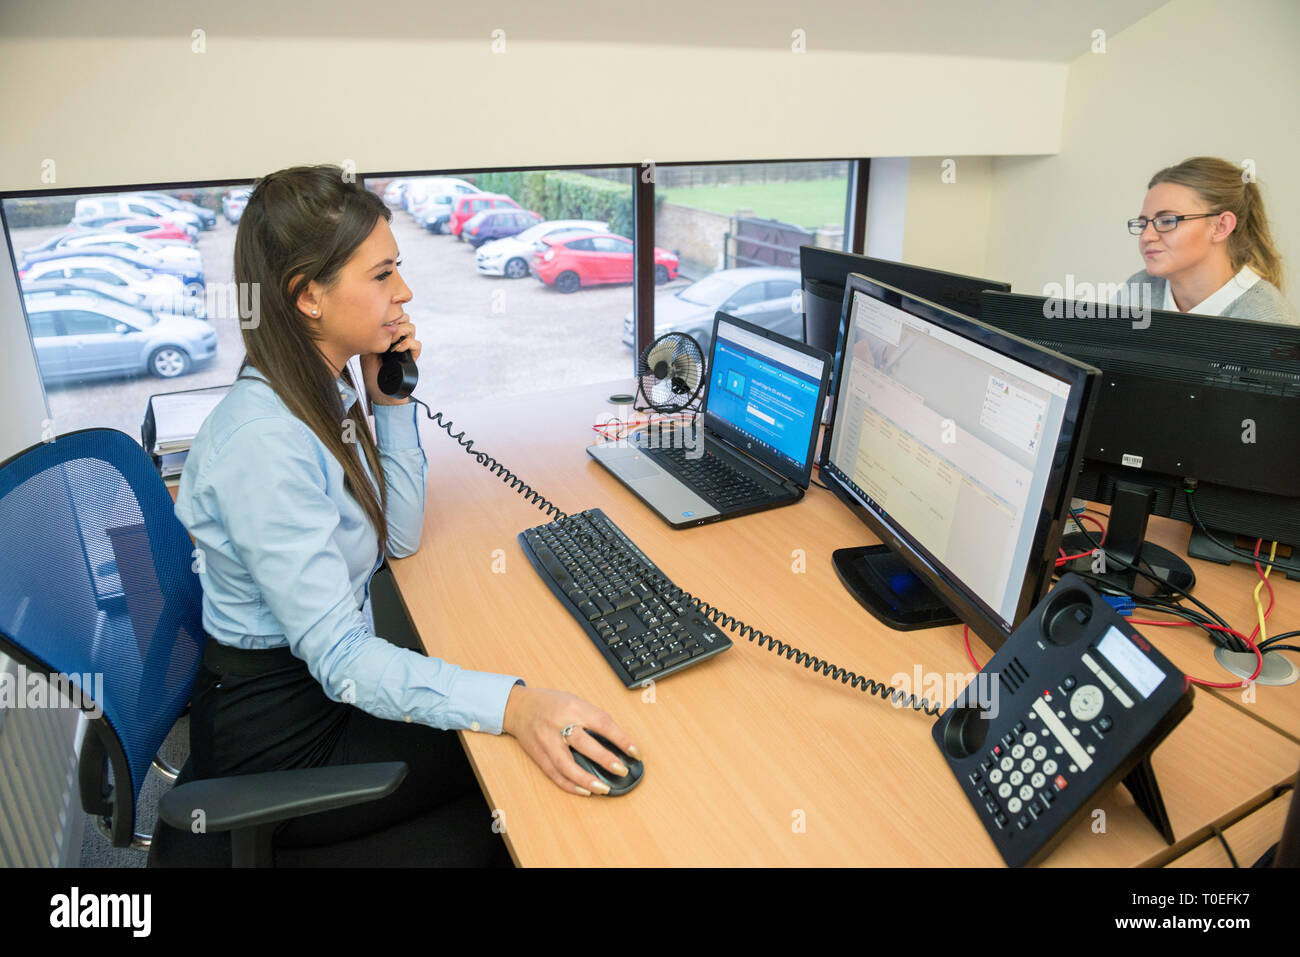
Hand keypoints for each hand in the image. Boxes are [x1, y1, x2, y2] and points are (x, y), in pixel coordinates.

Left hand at [360, 314, 420, 405]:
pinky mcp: (412, 356)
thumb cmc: (370, 374)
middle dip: (396, 321)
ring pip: (411, 327)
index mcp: (386, 334)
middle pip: (404, 317)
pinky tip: (396, 350)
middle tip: (386, 332)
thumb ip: (371, 335)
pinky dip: (407, 344)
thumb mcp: (365, 350)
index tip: (379, 322)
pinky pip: (417, 344)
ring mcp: (405, 346)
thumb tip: (376, 322)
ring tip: (391, 343)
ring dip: (401, 332)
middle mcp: (397, 338)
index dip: (389, 313)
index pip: (393, 314)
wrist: (381, 392)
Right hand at [502, 686, 640, 795]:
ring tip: (604, 788)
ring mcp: (546, 741)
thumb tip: (617, 742)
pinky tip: (584, 790)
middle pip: (584, 744)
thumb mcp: (574, 702)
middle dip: (605, 759)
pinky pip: (554, 774)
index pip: (602, 723)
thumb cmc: (551, 703)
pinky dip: (570, 785)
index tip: (635, 752)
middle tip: (622, 770)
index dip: (621, 739)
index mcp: (573, 707)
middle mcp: (559, 723)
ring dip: (586, 780)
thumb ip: (592, 718)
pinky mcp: (538, 755)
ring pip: (567, 765)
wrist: (518, 706)